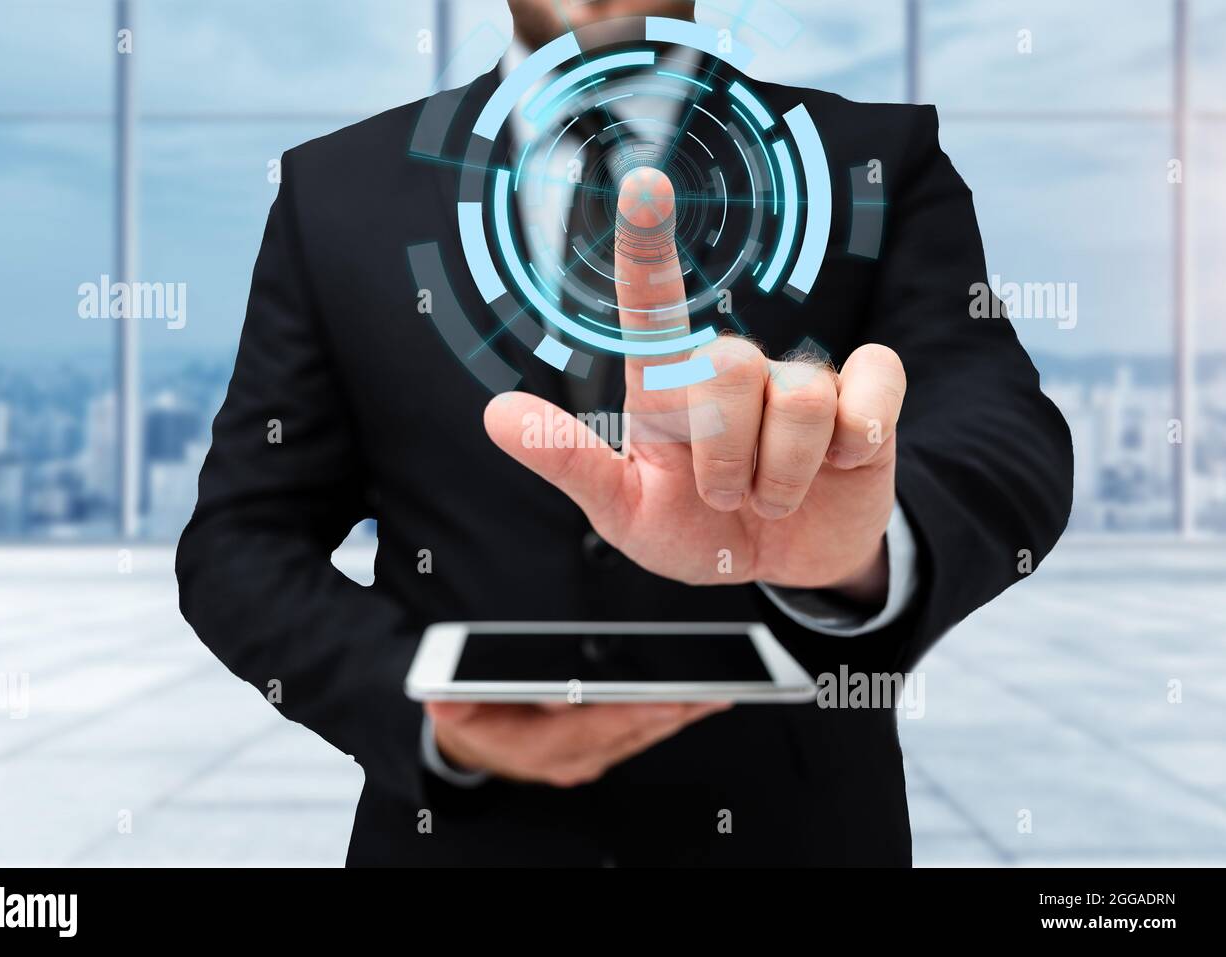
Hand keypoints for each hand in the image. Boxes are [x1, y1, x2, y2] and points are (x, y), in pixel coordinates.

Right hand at [426, 700, 731, 787]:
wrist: (473, 747)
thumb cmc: (470, 721)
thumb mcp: (451, 710)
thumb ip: (451, 701)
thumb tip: (446, 694)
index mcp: (536, 749)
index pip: (590, 730)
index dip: (629, 715)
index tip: (665, 701)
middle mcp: (568, 759)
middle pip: (628, 735)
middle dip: (672, 713)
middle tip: (712, 692)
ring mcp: (586, 759)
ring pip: (641, 738)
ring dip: (680, 718)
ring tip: (716, 694)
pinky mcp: (598, 752)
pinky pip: (639, 738)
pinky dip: (668, 719)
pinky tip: (694, 703)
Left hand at [484, 168, 905, 597]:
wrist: (783, 566)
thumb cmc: (697, 530)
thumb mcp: (625, 511)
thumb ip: (569, 462)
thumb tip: (496, 415)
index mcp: (667, 387)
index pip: (652, 303)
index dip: (647, 243)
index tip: (642, 184)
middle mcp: (734, 369)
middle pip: (727, 366)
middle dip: (725, 459)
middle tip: (724, 497)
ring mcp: (802, 379)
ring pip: (798, 399)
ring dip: (780, 477)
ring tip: (770, 498)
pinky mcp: (866, 397)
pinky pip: (874, 387)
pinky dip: (858, 439)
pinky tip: (843, 462)